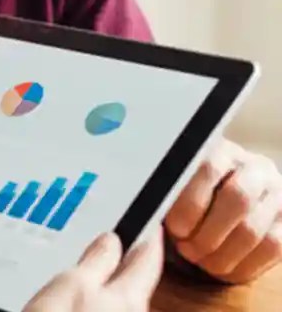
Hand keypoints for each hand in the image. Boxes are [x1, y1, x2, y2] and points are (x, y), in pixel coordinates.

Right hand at [24, 233, 161, 310]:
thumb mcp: (70, 287)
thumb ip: (96, 262)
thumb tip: (112, 241)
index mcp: (129, 299)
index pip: (148, 261)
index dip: (150, 242)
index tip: (154, 228)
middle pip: (136, 288)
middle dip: (127, 270)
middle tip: (117, 251)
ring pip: (121, 307)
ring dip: (108, 294)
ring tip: (84, 285)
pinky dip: (98, 310)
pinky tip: (76, 310)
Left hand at [164, 139, 281, 282]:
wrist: (223, 203)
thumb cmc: (189, 195)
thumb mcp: (175, 185)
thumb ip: (165, 191)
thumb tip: (150, 206)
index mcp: (222, 150)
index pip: (209, 168)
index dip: (191, 203)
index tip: (175, 228)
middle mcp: (255, 168)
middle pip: (239, 199)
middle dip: (209, 233)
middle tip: (187, 250)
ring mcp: (277, 196)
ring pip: (256, 230)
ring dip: (224, 255)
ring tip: (201, 262)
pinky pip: (274, 248)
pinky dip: (244, 266)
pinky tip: (223, 270)